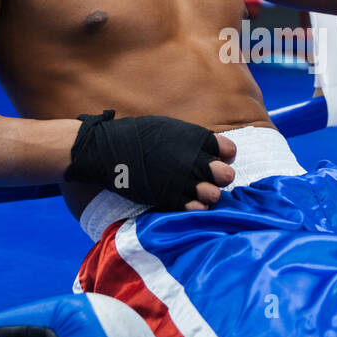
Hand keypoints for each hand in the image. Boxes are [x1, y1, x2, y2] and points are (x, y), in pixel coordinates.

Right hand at [65, 110, 236, 212]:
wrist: (107, 150)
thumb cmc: (137, 135)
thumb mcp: (170, 128)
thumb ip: (192, 140)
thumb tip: (210, 150)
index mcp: (196, 138)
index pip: (229, 151)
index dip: (223, 156)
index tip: (214, 158)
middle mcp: (193, 160)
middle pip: (226, 175)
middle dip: (220, 178)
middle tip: (207, 178)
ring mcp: (182, 181)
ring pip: (215, 195)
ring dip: (208, 194)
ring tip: (196, 191)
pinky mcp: (169, 198)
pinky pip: (196, 208)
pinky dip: (195, 207)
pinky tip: (186, 200)